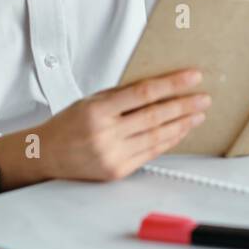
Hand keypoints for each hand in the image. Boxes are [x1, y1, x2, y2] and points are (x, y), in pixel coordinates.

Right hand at [32, 69, 209, 181]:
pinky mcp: (117, 171)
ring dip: (182, 124)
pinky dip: (169, 140)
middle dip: (184, 105)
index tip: (193, 77)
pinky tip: (180, 131)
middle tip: (203, 98)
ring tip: (198, 114)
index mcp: (97, 111)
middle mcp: (105, 134)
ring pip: (157, 136)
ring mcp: (112, 155)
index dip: (172, 84)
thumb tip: (159, 85)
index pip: (144, 93)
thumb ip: (122, 95)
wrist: (45, 155)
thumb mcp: (91, 101)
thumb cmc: (68, 124)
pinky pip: (151, 153)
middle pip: (155, 116)